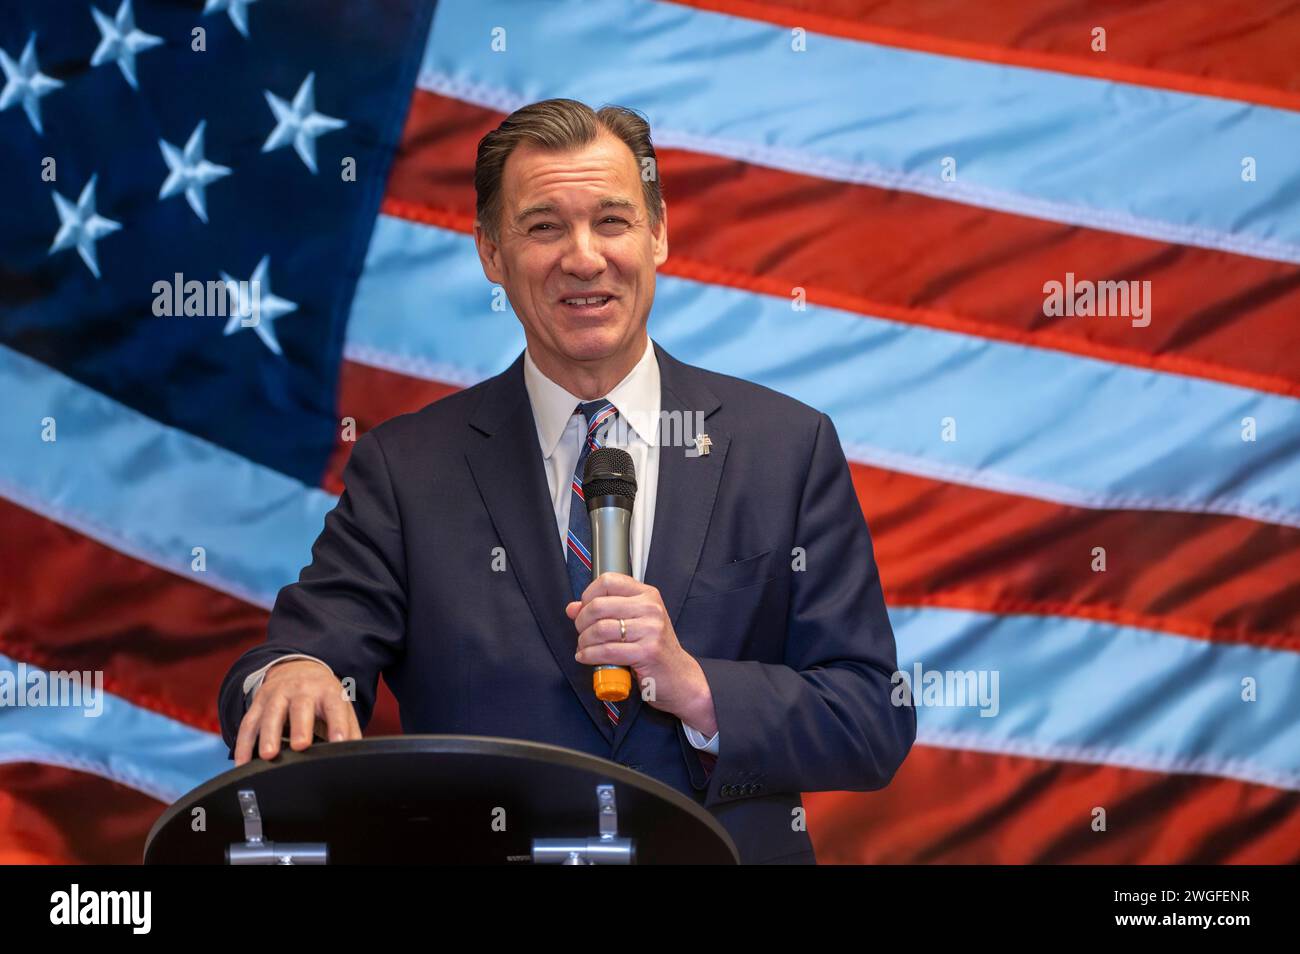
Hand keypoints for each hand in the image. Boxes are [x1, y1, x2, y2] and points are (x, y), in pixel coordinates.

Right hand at [233, 659, 362, 765]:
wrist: (297, 669)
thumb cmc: (322, 697)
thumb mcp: (340, 706)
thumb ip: (349, 730)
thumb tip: (357, 755)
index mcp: (327, 691)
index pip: (335, 707)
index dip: (338, 724)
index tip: (339, 742)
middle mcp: (301, 689)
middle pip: (300, 706)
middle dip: (300, 726)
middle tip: (301, 745)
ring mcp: (276, 694)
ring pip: (270, 713)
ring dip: (268, 735)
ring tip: (268, 756)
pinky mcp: (257, 703)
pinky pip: (248, 724)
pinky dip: (244, 744)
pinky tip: (242, 763)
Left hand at [566, 572, 716, 735]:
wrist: (679, 676)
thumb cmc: (654, 648)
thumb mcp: (633, 622)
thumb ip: (604, 611)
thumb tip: (572, 608)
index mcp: (647, 594)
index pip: (608, 581)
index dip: (588, 595)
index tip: (583, 609)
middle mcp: (650, 608)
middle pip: (599, 605)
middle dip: (581, 621)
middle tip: (581, 632)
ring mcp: (651, 629)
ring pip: (601, 629)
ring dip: (584, 641)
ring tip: (584, 647)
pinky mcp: (647, 651)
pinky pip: (607, 651)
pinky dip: (590, 655)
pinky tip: (586, 657)